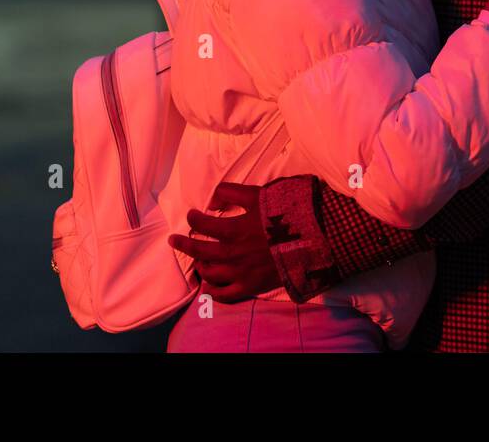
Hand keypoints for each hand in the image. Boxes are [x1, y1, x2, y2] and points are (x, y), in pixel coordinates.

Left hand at [166, 182, 282, 301]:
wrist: (314, 239)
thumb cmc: (287, 214)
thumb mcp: (260, 195)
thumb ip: (233, 193)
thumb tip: (213, 199)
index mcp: (234, 229)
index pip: (203, 225)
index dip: (194, 219)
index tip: (192, 216)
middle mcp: (233, 253)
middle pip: (199, 251)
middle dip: (183, 244)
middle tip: (174, 240)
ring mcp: (241, 272)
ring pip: (210, 273)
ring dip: (200, 266)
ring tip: (197, 261)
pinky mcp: (251, 287)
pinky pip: (225, 295)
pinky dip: (213, 292)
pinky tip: (208, 288)